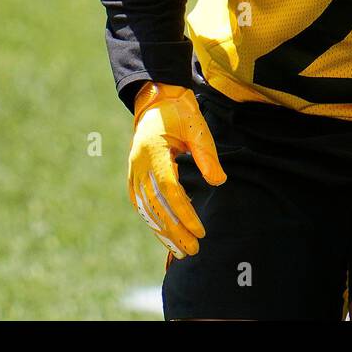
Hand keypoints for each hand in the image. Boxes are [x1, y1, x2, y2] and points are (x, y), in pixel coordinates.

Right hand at [127, 82, 226, 258]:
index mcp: (154, 152)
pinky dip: (152, 220)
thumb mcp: (197, 128)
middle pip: (156, 207)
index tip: (200, 231)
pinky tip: (164, 232)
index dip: (185, 214)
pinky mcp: (133, 175)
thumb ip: (207, 156)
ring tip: (180, 250)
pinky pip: (141, 204)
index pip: (170, 191)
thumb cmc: (179, 113)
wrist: (156, 100)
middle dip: (175, 231)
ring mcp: (133, 171)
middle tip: (192, 250)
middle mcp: (139, 165)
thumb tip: (218, 182)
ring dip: (162, 231)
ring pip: (146, 209)